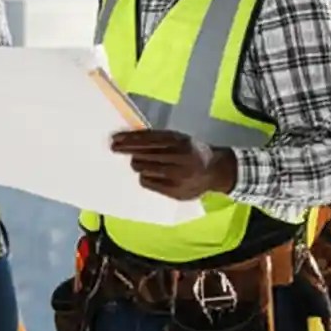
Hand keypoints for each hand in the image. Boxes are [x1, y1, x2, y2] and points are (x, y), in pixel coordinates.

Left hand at [110, 130, 236, 200]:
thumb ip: (160, 140)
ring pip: (144, 169)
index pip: (149, 139)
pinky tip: (146, 174)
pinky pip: (149, 183)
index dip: (130, 139)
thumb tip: (131, 139)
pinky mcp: (175, 191)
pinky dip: (144, 177)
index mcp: (180, 141)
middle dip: (129, 151)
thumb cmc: (193, 152)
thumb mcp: (180, 139)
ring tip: (137, 162)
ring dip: (137, 164)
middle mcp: (179, 158)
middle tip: (117, 149)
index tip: (115, 139)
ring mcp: (178, 176)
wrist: (215, 172)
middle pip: (144, 154)